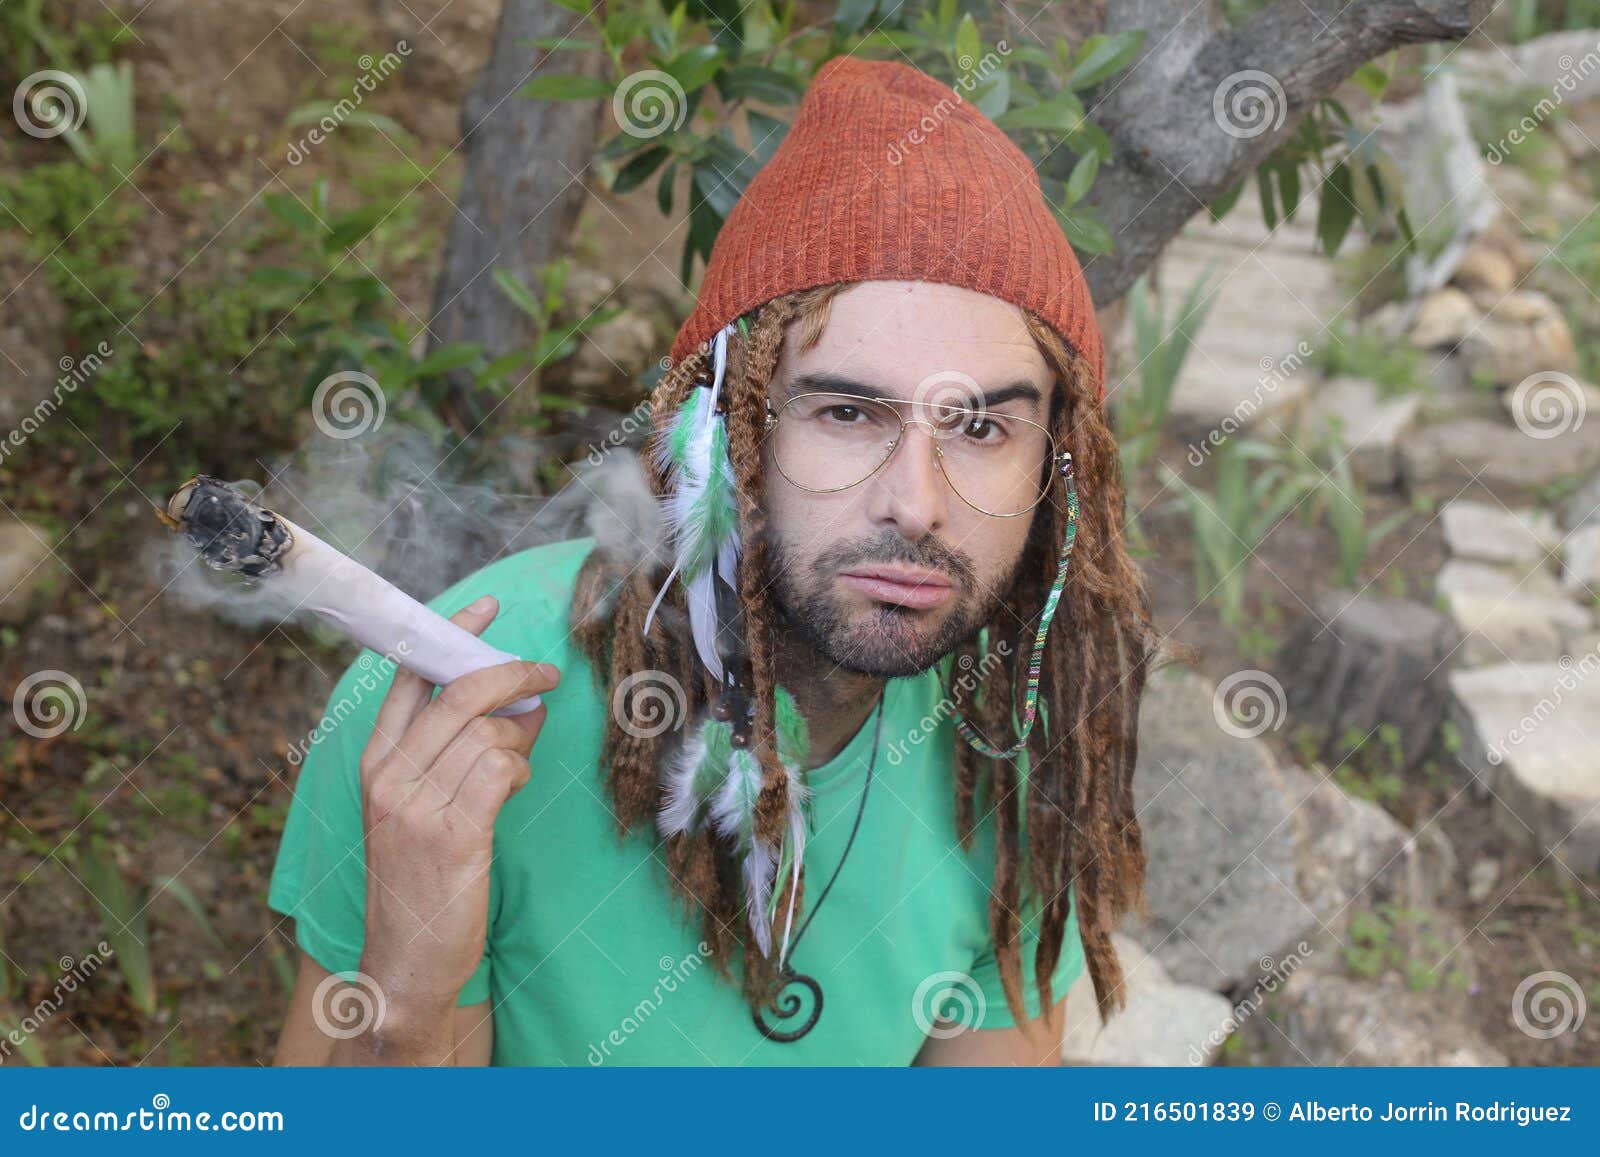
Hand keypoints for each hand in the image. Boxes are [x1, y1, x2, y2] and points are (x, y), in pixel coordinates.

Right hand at [343, 595, 558, 1061]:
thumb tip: (518, 705)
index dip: (451, 637)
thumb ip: (455, 755)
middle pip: (461, 694)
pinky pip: (501, 770)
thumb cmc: (421, 882)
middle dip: (513, 675)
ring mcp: (417, 806)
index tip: (487, 607)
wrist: (406, 961)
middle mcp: (389, 778)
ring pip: (489, 731)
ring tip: (522, 759)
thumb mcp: (420, 809)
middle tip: (546, 675)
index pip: (411, 678)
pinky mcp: (452, 835)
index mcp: (375, 763)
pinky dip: (520, 770)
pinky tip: (514, 788)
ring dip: (522, 737)